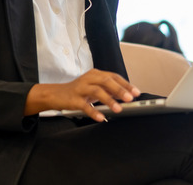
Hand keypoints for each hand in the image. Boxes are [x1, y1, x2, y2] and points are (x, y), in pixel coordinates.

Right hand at [24, 69, 140, 121]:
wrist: (56, 94)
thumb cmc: (78, 91)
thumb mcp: (94, 87)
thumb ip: (108, 89)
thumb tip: (126, 95)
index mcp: (95, 74)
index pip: (113, 77)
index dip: (125, 84)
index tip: (136, 92)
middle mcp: (88, 79)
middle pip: (106, 81)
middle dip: (120, 90)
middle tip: (130, 99)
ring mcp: (80, 88)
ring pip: (97, 91)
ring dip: (109, 100)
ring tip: (118, 109)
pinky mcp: (73, 99)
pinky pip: (85, 106)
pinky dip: (94, 112)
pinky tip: (101, 118)